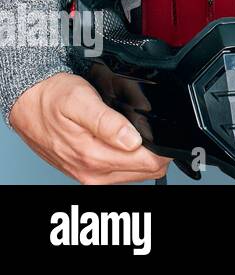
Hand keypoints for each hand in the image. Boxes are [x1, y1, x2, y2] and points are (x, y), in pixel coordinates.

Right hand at [9, 72, 171, 184]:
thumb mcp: (81, 101)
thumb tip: (132, 140)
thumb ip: (107, 122)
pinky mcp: (86, 172)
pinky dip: (130, 161)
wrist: (28, 103)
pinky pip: (119, 173)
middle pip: (146, 172)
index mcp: (93, 156)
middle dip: (158, 153)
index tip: (167, 134)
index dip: (164, 150)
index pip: (148, 164)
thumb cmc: (52, 99)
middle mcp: (92, 171)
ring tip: (141, 134)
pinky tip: (127, 143)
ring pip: (135, 175)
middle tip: (155, 130)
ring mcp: (89, 174)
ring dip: (144, 158)